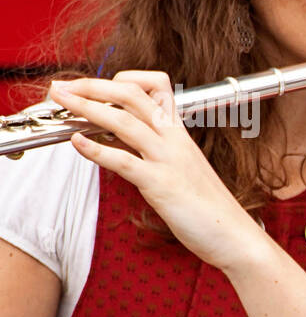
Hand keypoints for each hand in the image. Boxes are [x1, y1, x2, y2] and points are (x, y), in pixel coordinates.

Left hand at [50, 72, 267, 272]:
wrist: (235, 235)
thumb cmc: (210, 209)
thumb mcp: (186, 169)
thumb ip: (161, 152)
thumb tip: (129, 146)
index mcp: (180, 134)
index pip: (155, 87)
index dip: (124, 80)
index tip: (98, 88)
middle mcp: (174, 140)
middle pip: (132, 95)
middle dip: (92, 86)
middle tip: (63, 85)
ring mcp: (168, 161)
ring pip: (124, 121)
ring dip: (86, 107)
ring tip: (60, 101)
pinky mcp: (161, 185)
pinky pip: (124, 161)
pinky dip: (96, 149)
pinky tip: (77, 143)